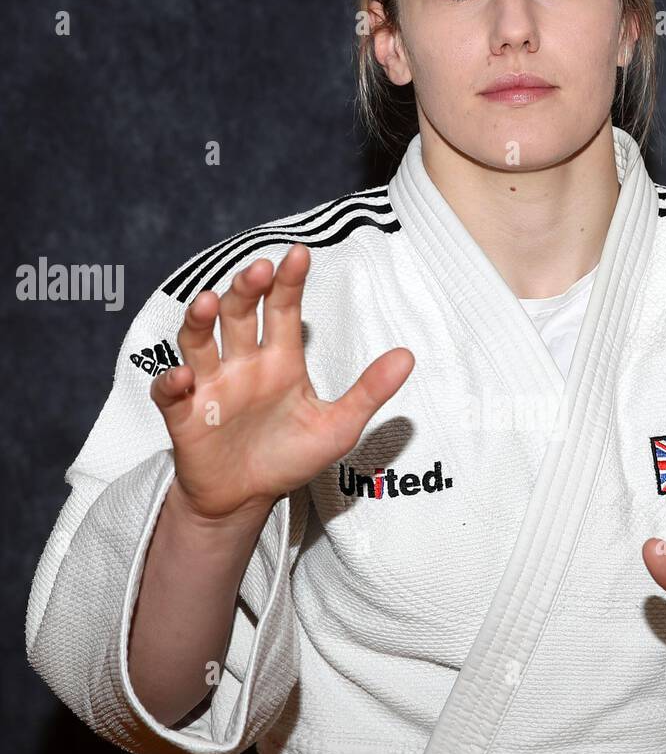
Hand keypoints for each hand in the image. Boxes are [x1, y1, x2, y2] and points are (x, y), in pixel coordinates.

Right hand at [150, 243, 414, 522]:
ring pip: (198, 340)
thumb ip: (369, 391)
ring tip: (209, 301)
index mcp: (279, 360)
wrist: (247, 498)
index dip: (288, 282)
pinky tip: (186, 374)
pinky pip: (170, 392)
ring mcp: (210, 385)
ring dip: (200, 319)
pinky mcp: (184, 414)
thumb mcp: (338, 426)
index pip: (282, 310)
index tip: (298, 255)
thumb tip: (407, 356)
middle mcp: (242, 363)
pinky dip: (172, 381)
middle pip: (239, 314)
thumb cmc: (289, 457)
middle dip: (245, 289)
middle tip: (258, 270)